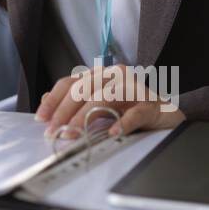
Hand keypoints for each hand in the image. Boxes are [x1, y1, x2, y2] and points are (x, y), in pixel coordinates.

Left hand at [35, 64, 185, 137]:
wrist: (167, 114)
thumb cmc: (130, 108)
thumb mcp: (99, 104)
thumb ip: (75, 101)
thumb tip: (45, 101)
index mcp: (100, 75)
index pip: (70, 83)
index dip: (53, 100)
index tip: (41, 118)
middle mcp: (115, 76)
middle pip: (83, 90)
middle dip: (64, 112)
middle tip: (54, 131)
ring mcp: (133, 88)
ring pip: (103, 98)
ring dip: (84, 118)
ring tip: (73, 134)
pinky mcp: (150, 104)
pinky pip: (134, 113)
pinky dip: (121, 123)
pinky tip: (111, 133)